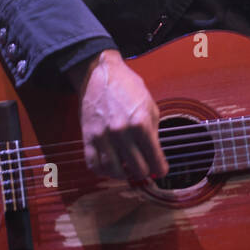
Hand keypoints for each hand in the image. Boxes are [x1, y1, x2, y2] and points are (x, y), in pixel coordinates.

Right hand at [70, 49, 167, 182]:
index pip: (154, 159)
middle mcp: (121, 132)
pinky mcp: (88, 138)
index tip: (161, 171)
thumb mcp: (150, 106)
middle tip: (147, 170)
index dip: (160, 169)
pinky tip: (112, 166)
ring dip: (125, 175)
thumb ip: (153, 132)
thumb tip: (155, 155)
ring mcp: (103, 136)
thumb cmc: (128, 88)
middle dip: (145, 173)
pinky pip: (94, 165)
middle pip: (137, 169)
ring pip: (115, 172)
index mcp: (141, 123)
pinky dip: (104, 171)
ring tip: (129, 170)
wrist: (100, 74)